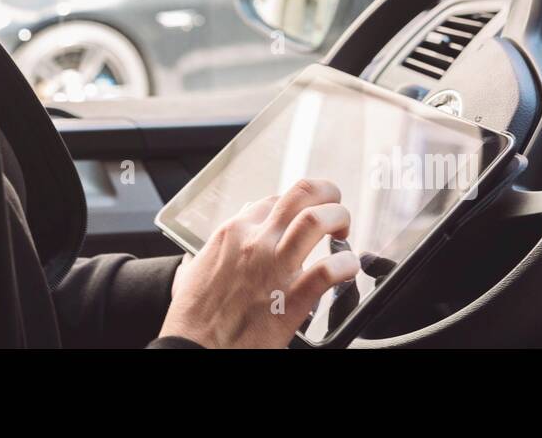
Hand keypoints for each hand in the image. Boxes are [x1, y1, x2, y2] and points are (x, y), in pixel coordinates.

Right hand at [158, 178, 359, 347]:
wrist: (194, 348)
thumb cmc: (195, 315)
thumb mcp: (202, 265)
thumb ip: (224, 246)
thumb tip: (237, 236)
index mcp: (233, 232)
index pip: (275, 199)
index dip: (297, 205)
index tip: (305, 217)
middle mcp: (255, 241)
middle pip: (302, 193)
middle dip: (328, 193)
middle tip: (336, 210)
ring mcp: (274, 267)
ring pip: (317, 220)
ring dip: (339, 219)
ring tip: (344, 234)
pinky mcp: (291, 299)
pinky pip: (327, 271)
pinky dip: (345, 265)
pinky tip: (348, 269)